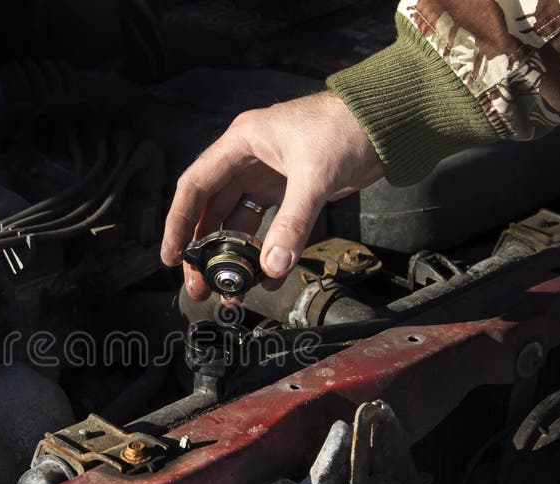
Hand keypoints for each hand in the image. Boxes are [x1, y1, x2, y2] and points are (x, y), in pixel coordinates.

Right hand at [160, 90, 383, 299]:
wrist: (386, 121)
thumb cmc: (346, 129)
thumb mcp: (315, 176)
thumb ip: (293, 223)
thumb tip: (274, 267)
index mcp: (240, 143)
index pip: (195, 186)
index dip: (179, 223)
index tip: (172, 256)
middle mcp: (246, 159)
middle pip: (212, 209)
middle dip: (203, 249)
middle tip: (199, 284)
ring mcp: (267, 175)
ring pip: (236, 220)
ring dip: (230, 253)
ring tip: (226, 286)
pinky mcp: (288, 189)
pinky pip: (265, 224)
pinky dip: (262, 248)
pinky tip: (262, 273)